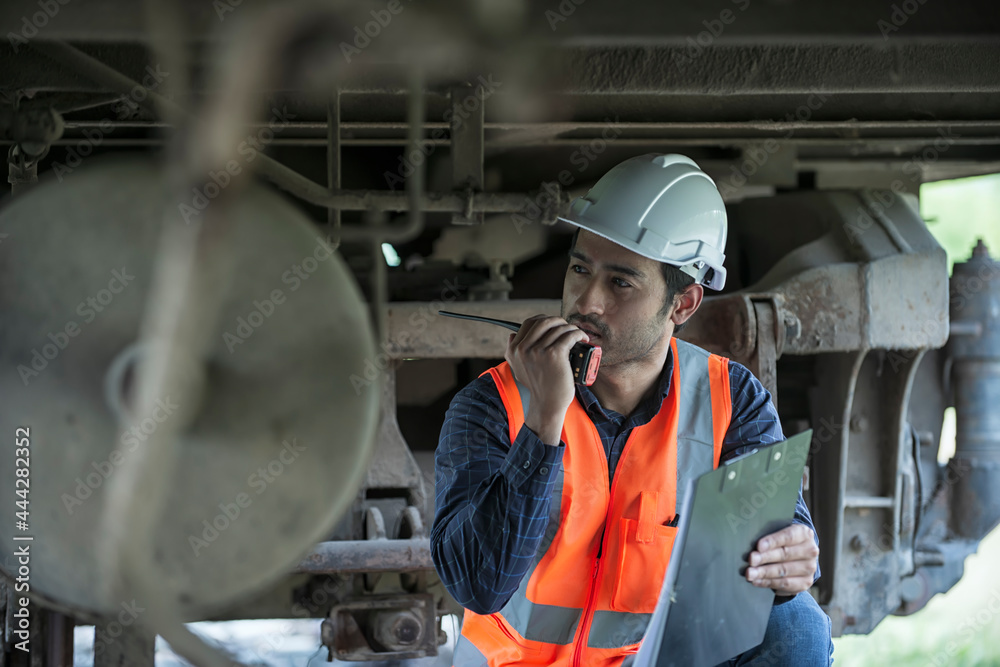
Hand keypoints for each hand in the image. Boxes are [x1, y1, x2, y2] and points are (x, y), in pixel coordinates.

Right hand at [505, 315, 589, 444]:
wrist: (547, 404)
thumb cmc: (538, 386)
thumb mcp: (517, 368)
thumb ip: (512, 352)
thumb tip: (512, 335)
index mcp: (515, 349)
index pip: (529, 322)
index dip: (544, 319)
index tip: (554, 324)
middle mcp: (524, 348)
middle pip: (544, 321)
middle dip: (559, 321)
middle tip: (568, 328)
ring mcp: (539, 350)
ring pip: (559, 328)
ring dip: (571, 328)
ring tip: (577, 334)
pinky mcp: (555, 354)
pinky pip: (569, 335)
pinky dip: (578, 334)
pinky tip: (582, 338)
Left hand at [746, 524, 818, 595]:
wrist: (798, 555)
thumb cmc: (782, 541)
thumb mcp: (779, 532)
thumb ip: (769, 535)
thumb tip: (751, 543)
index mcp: (804, 533)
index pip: (788, 536)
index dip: (773, 541)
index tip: (759, 546)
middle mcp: (810, 550)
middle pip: (785, 554)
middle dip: (765, 558)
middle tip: (751, 560)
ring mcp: (810, 568)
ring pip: (784, 571)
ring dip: (764, 573)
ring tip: (750, 573)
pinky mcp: (806, 582)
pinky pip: (785, 584)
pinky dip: (768, 583)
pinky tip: (757, 581)